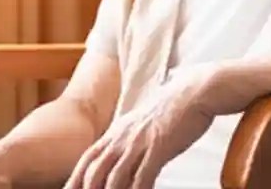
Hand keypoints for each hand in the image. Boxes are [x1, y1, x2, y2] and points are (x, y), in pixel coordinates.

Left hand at [64, 65, 240, 188]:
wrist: (195, 92)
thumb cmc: (172, 109)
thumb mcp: (140, 123)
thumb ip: (127, 138)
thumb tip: (119, 156)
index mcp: (117, 131)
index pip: (88, 158)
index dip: (75, 178)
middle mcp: (123, 137)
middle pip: (95, 171)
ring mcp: (139, 142)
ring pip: (114, 177)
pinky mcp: (158, 147)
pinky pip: (143, 176)